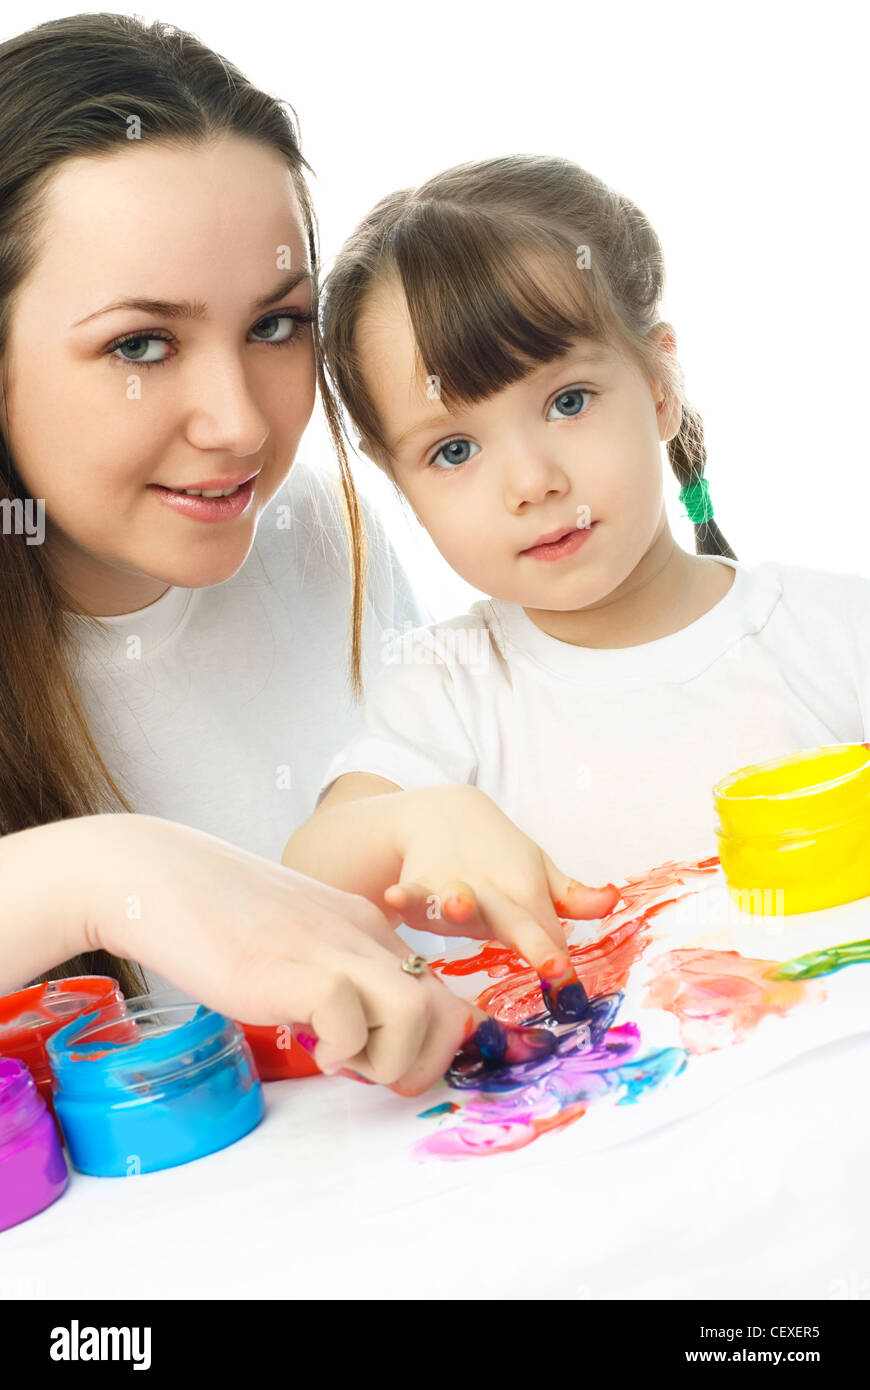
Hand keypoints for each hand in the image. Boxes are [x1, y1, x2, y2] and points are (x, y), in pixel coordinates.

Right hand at [77, 813, 488, 1094]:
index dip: (430, 1042)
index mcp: (367, 928)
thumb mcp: (298, 941)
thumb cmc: (219, 916)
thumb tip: (354, 1037)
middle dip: (422, 1061)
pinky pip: (349, 1019)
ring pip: (416, 1011)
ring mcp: (329, 948)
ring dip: (388, 1059)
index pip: (442, 992)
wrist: (157, 878)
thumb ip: (333, 974)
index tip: (387, 1061)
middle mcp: (361, 935)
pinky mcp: (290, 970)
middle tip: (370, 1073)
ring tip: (338, 1060)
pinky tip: (306, 1048)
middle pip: (445, 1009)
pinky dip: (340, 1051)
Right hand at [381, 785, 620, 974]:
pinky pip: (410, 892)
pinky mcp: (418, 886)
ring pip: (458, 901)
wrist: (444, 814)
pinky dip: (403, 893)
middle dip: (533, 942)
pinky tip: (391, 895)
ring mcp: (454, 888)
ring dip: (458, 905)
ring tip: (457, 903)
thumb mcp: (537, 871)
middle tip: (554, 965)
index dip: (559, 964)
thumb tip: (613, 902)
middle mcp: (495, 894)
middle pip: (516, 921)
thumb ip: (570, 896)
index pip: (549, 937)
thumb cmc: (498, 856)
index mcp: (528, 894)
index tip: (574, 995)